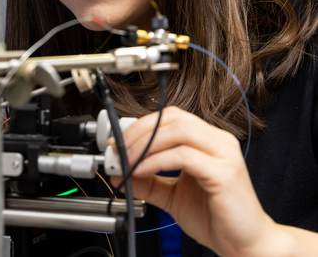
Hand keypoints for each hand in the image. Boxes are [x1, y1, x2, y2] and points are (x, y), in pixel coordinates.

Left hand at [109, 106, 309, 256]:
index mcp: (207, 141)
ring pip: (178, 130)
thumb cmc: (216, 217)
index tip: (117, 141)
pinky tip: (142, 171)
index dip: (140, 125)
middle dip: (139, 131)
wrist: (244, 243)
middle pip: (172, 117)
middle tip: (118, 149)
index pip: (170, 117)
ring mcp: (224, 154)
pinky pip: (183, 156)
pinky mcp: (224, 173)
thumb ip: (147, 181)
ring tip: (127, 160)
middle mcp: (218, 142)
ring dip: (145, 143)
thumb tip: (118, 171)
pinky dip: (156, 160)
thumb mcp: (171, 195)